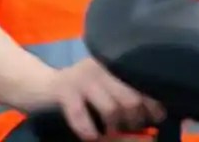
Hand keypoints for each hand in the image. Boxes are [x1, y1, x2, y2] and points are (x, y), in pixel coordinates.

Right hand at [47, 57, 164, 139]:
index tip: (158, 117)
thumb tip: (156, 115)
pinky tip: (91, 136)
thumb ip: (126, 96)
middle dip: (135, 119)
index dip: (153, 104)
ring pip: (111, 108)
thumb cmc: (80, 93)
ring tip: (112, 132)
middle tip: (133, 128)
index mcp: (115, 65)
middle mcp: (102, 67)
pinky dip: (88, 130)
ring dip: (114, 127)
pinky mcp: (64, 90)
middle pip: (131, 98)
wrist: (41, 87)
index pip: (142, 83)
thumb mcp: (105, 89)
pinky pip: (81, 115)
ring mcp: (82, 77)